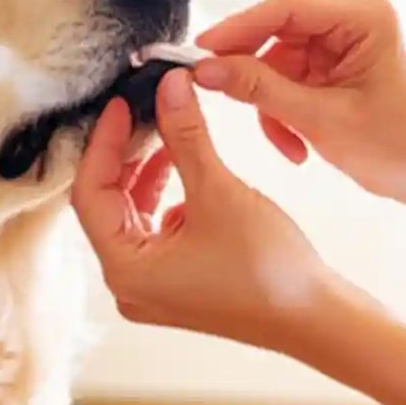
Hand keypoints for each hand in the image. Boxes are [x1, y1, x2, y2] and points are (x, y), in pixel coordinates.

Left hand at [70, 69, 333, 351]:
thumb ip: (186, 136)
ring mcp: (152, 287)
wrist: (315, 318)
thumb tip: (169, 86)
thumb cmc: (269, 270)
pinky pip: (154, 229)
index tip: (122, 105)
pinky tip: (184, 164)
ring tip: (166, 129)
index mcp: (125, 270)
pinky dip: (164, 194)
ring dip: (146, 172)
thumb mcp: (219, 191)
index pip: (90, 195)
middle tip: (143, 109)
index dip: (103, 144)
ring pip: (131, 215)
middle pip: (106, 204)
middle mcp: (129, 284)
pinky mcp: (176, 283)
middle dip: (124, 154)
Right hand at [193, 0, 405, 196]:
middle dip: (252, 72)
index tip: (203, 50)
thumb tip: (208, 69)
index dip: (239, 27)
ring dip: (269, 105)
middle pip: (276, 33)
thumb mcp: (320, 118)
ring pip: (275, 62)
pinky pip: (285, 81)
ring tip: (285, 141)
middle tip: (217, 91)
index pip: (286, 9)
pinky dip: (281, 114)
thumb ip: (261, 89)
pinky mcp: (329, 68)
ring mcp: (338, 46)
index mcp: (363, 19)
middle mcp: (350, 23)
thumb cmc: (396, 145)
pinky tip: (295, 144)